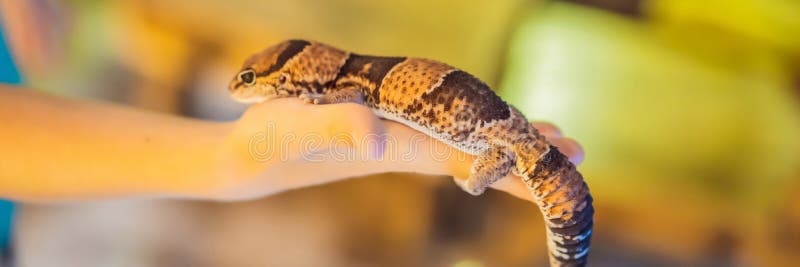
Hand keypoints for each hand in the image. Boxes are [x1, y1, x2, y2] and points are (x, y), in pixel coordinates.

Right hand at [214, 98, 584, 201]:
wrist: (252, 158)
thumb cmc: (272, 139)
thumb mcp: (300, 128)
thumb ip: (337, 129)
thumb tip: (379, 143)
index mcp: (400, 144)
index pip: (475, 154)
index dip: (517, 159)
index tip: (561, 164)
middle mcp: (408, 146)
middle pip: (481, 153)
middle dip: (527, 155)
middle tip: (576, 153)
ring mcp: (399, 140)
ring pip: (465, 143)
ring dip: (504, 142)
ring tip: (544, 141)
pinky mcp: (386, 132)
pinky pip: (441, 133)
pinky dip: (470, 131)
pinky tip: (478, 130)